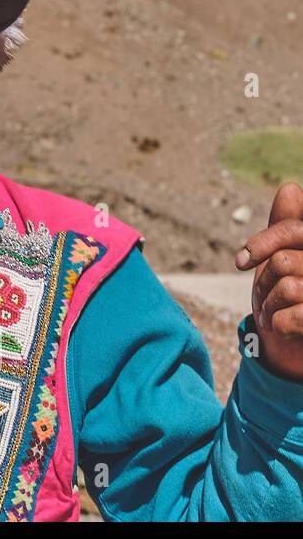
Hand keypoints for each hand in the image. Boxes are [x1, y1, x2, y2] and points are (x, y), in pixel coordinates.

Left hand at [235, 182, 302, 382]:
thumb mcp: (284, 261)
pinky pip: (292, 317)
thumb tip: (290, 188)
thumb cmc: (289, 299)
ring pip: (287, 288)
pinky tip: (285, 329)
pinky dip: (279, 325)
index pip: (295, 230)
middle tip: (269, 297)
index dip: (264, 243)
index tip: (241, 262)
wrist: (296, 350)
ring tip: (278, 313)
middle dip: (265, 282)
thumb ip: (287, 227)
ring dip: (270, 305)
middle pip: (284, 262)